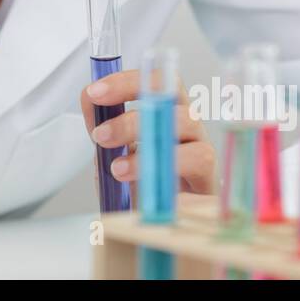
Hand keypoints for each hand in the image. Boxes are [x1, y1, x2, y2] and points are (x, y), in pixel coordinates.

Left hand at [80, 69, 215, 203]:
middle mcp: (189, 124)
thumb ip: (103, 124)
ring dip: (147, 148)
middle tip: (101, 136)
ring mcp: (203, 148)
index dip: (127, 81)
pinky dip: (169, 172)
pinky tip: (147, 188)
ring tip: (117, 169)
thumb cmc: (143, 178)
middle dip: (133, 117)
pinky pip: (199, 162)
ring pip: (190, 132)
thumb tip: (89, 98)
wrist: (163, 219)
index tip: (95, 92)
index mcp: (168, 109)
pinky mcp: (210, 179)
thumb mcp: (115, 150)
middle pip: (175, 99)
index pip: (157, 81)